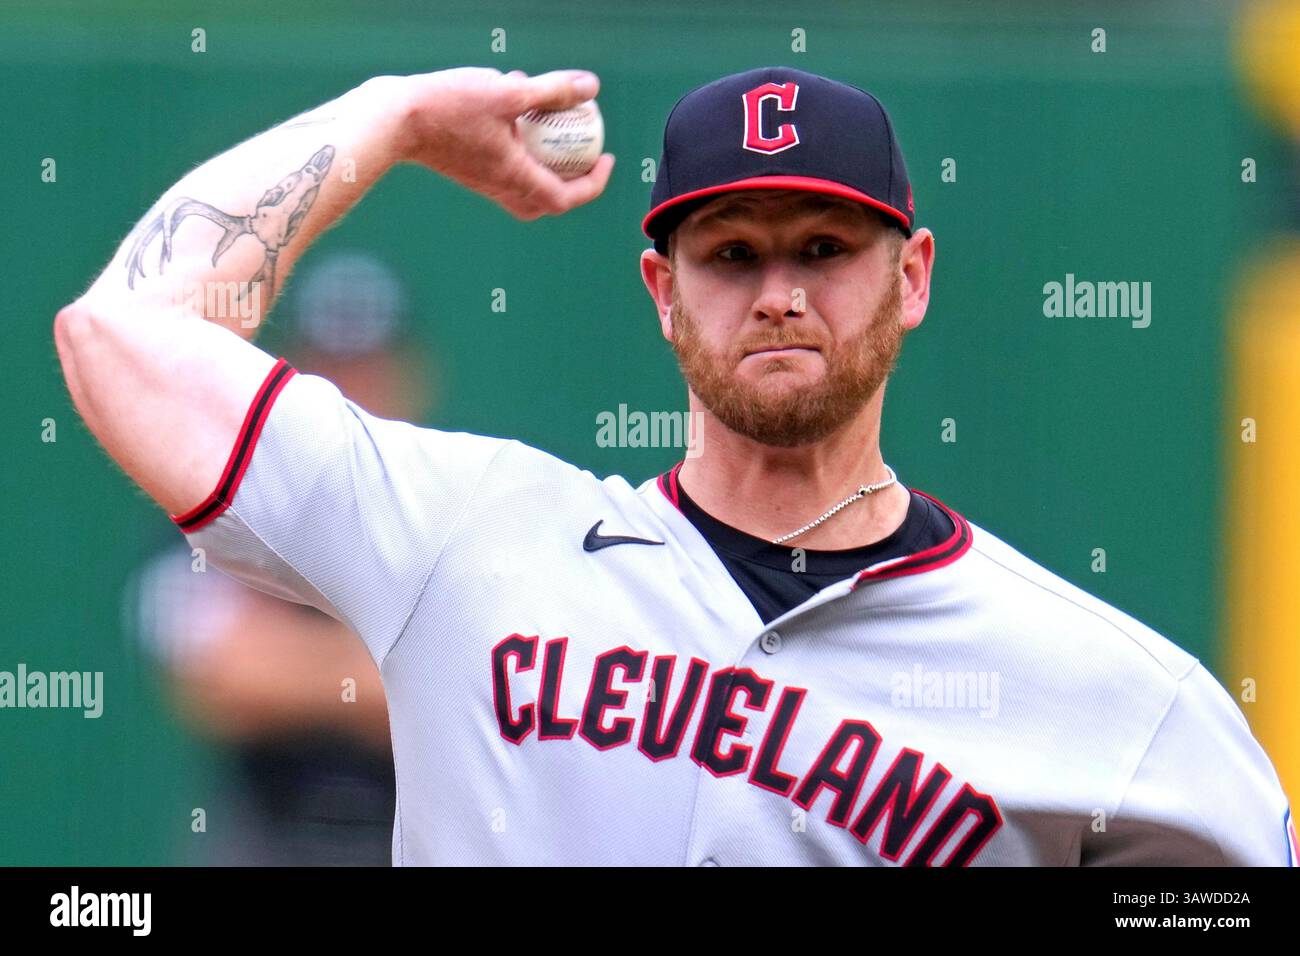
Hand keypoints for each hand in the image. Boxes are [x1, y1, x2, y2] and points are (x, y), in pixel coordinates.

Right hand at [394, 66, 615, 219]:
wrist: (392, 121)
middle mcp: (499, 185)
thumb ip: (552, 90)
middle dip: (572, 184)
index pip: (566, 198)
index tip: (607, 158)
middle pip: (546, 201)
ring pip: (524, 183)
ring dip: (544, 161)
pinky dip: (518, 142)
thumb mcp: (508, 92)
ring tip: (553, 125)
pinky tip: (514, 97)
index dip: (594, 183)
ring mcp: (480, 179)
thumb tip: (591, 87)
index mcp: (515, 177)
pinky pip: (503, 163)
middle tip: (586, 155)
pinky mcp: (466, 165)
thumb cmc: (448, 107)